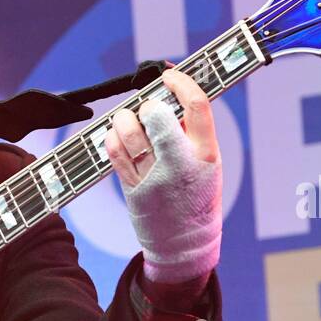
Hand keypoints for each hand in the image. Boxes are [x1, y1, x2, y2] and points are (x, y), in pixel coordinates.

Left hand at [104, 67, 222, 284]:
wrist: (185, 243)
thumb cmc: (196, 195)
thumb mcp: (208, 163)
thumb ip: (192, 133)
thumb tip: (169, 96)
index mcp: (207, 153)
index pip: (196, 104)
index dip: (180, 82)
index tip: (169, 77)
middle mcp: (180, 163)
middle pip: (157, 116)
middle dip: (148, 104)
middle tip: (147, 107)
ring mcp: (154, 177)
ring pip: (129, 132)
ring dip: (124, 117)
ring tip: (127, 118)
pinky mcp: (133, 188)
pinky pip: (115, 153)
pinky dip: (112, 137)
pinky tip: (117, 135)